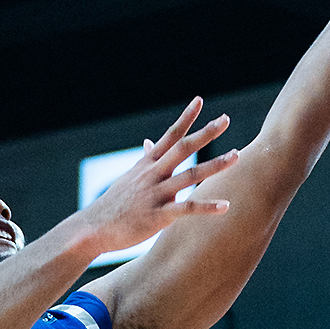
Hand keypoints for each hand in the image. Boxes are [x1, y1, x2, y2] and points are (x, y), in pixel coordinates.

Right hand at [73, 97, 236, 255]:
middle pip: (183, 148)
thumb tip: (149, 142)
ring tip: (237, 156)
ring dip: (215, 165)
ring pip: (190, 175)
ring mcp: (155, 194)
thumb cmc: (114, 204)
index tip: (199, 100)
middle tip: (225, 119)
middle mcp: (152, 174)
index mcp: (147, 164)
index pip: (169, 135)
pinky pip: (186, 209)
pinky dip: (206, 207)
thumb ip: (145, 159)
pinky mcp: (157, 216)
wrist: (92, 228)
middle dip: (205, 133)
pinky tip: (226, 205)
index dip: (185, 118)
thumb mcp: (129, 177)